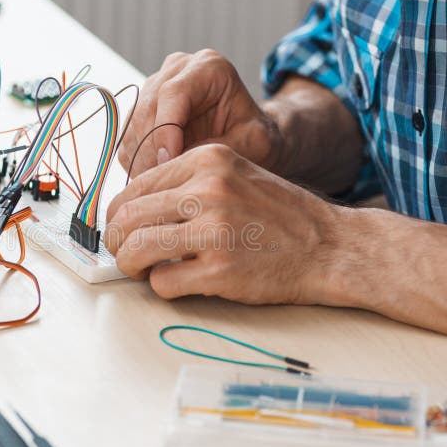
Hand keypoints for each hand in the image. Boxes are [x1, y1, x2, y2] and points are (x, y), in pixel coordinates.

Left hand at [105, 144, 339, 303]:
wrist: (331, 246)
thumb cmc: (279, 215)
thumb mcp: (233, 175)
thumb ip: (185, 184)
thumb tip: (129, 209)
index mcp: (207, 160)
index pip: (134, 186)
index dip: (117, 214)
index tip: (121, 229)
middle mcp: (208, 189)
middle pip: (126, 217)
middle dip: (116, 241)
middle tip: (125, 254)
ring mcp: (215, 230)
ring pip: (135, 249)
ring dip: (130, 265)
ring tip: (143, 270)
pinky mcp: (221, 270)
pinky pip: (163, 282)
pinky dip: (162, 286)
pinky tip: (179, 281)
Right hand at [118, 49, 285, 177]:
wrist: (250, 138)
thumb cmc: (257, 138)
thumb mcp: (255, 143)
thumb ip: (220, 148)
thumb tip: (177, 160)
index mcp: (208, 67)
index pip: (173, 93)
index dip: (165, 129)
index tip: (170, 161)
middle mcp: (176, 71)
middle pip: (147, 110)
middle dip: (152, 150)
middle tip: (164, 182)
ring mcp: (155, 89)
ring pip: (133, 127)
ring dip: (142, 159)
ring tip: (163, 185)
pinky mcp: (142, 112)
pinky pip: (128, 141)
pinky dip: (137, 163)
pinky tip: (158, 179)